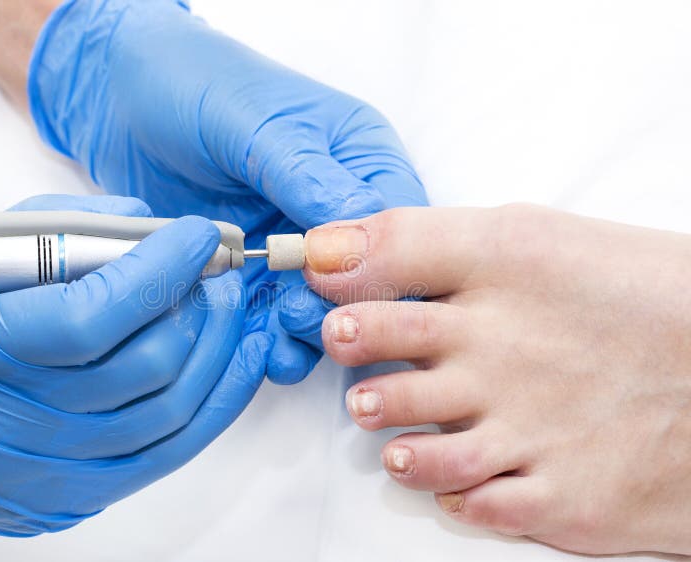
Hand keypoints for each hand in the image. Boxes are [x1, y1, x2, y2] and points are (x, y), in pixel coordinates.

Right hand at [0, 195, 270, 536]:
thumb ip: (62, 232)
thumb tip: (150, 224)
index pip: (93, 315)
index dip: (159, 270)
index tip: (196, 236)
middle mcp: (20, 418)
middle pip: (147, 362)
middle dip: (200, 303)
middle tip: (217, 268)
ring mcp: (58, 465)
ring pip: (173, 404)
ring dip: (219, 344)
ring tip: (228, 302)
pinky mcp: (89, 491)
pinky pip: (177, 447)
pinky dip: (221, 397)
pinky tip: (241, 355)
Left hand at [28, 0, 427, 382]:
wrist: (121, 99)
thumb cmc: (194, 84)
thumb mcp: (256, 123)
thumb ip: (307, 176)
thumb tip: (359, 229)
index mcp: (362, 157)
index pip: (400, 223)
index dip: (382, 263)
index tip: (337, 282)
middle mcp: (338, 208)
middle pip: (370, 278)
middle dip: (342, 305)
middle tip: (297, 311)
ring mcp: (296, 247)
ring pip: (327, 309)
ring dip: (308, 331)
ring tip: (277, 335)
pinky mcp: (256, 275)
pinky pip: (276, 321)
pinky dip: (270, 340)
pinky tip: (256, 346)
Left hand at [302, 205, 690, 555]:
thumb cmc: (640, 299)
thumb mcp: (536, 242)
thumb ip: (428, 242)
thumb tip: (331, 248)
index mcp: (506, 273)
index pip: (391, 258)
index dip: (339, 271)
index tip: (323, 283)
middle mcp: (506, 350)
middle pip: (387, 351)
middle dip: (352, 348)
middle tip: (346, 344)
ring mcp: (531, 428)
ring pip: (419, 444)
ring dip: (393, 434)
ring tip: (390, 427)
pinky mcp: (562, 496)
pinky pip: (477, 504)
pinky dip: (454, 493)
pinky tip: (454, 477)